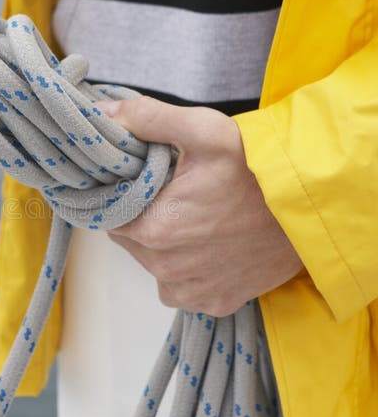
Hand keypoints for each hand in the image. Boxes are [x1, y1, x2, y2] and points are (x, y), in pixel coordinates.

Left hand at [99, 96, 302, 316]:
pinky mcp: (213, 303)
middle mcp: (166, 268)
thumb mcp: (204, 131)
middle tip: (177, 195)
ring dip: (166, 244)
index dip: (124, 195)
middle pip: (131, 240)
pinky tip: (213, 244)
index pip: (110, 213)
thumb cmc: (258, 170)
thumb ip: (147, 119)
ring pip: (155, 264)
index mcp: (155, 228)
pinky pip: (184, 286)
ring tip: (200, 218)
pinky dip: (191, 268)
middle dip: (145, 217)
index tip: (145, 182)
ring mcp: (191, 291)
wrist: (312, 210)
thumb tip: (104, 113)